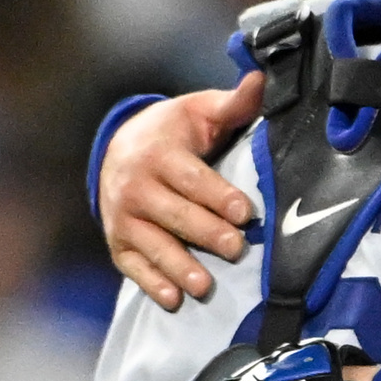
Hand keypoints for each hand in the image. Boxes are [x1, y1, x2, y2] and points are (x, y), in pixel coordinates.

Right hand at [104, 75, 264, 309]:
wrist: (118, 147)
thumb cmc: (173, 132)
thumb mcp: (200, 112)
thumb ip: (233, 104)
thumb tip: (262, 81)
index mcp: (159, 154)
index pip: (191, 178)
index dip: (218, 196)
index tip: (245, 212)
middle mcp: (136, 187)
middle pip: (174, 214)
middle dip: (206, 233)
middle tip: (236, 249)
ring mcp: (124, 217)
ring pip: (153, 244)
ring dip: (178, 266)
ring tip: (204, 286)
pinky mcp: (118, 241)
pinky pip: (133, 265)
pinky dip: (151, 283)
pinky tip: (172, 299)